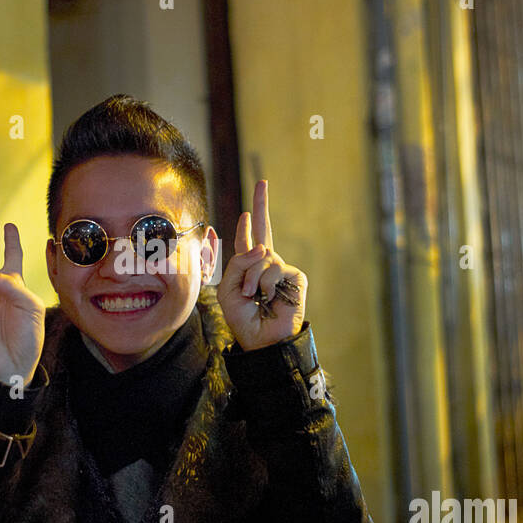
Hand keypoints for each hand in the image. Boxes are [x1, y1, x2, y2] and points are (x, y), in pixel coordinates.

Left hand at [216, 180, 306, 350]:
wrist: (261, 340)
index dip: (246, 226)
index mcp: (248, 268)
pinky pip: (274, 268)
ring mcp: (282, 270)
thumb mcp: (228, 289)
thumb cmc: (243, 318)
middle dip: (262, 205)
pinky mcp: (295, 277)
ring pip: (262, 256)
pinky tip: (267, 297)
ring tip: (252, 296)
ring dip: (251, 277)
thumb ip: (238, 263)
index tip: (246, 212)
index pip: (247, 241)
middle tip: (262, 182)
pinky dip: (264, 283)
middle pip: (264, 230)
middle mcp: (266, 265)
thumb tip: (263, 248)